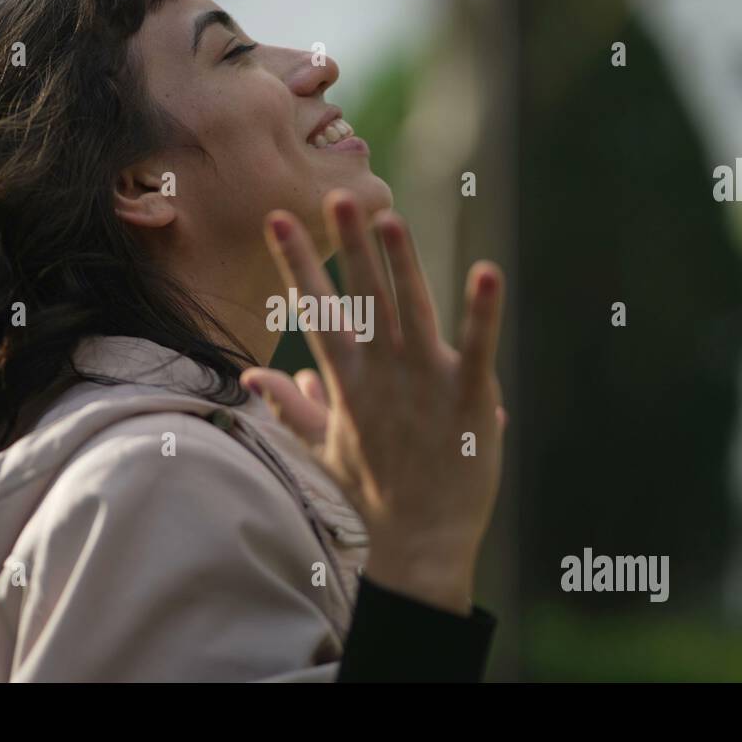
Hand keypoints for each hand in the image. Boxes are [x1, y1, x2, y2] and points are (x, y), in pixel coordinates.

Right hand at [245, 189, 505, 614]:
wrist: (420, 543)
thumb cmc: (372, 493)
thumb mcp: (323, 446)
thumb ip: (291, 405)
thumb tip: (255, 377)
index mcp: (347, 381)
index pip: (317, 311)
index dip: (296, 263)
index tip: (277, 220)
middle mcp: (382, 375)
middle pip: (363, 299)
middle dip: (348, 248)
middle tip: (337, 198)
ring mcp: (427, 385)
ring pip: (412, 311)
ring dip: (400, 264)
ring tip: (388, 218)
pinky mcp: (471, 399)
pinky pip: (479, 347)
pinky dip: (483, 311)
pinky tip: (486, 272)